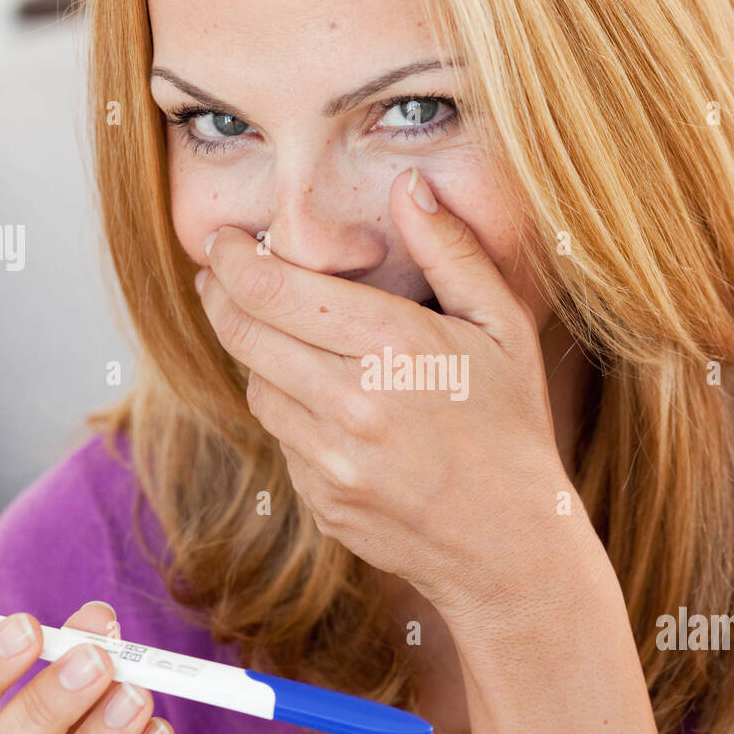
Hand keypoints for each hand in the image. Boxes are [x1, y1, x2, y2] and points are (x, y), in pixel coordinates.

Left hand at [195, 168, 565, 628]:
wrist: (512, 548)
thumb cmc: (514, 427)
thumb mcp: (504, 328)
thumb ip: (453, 252)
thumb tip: (409, 185)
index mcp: (397, 347)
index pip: (275, 289)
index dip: (233, 259)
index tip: (223, 241)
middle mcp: (353, 402)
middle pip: (244, 334)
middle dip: (221, 296)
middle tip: (220, 275)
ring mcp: (331, 459)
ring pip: (256, 386)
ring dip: (256, 355)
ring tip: (278, 334)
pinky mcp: (320, 499)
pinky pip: (281, 439)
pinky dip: (289, 412)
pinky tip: (323, 402)